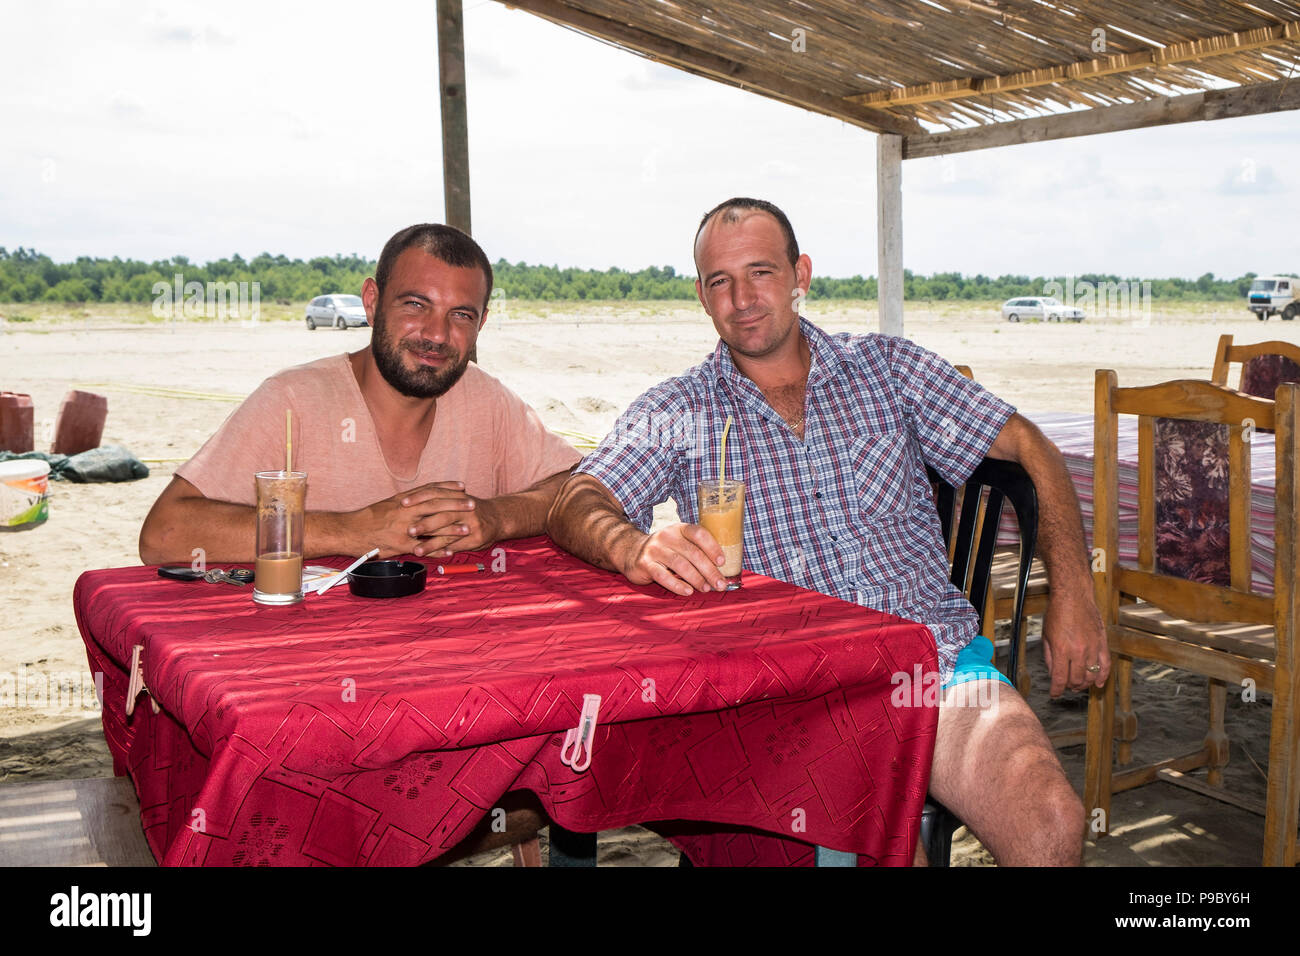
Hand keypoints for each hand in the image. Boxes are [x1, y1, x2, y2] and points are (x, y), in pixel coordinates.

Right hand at [342, 481, 499, 558]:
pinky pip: (423, 547)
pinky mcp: (400, 545)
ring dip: (452, 528)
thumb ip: (405, 503)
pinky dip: (438, 550)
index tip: (462, 486)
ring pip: (432, 526)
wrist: (348, 531)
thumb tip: (420, 499)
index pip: (429, 490)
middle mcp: (405, 511)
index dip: (447, 487)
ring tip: (468, 528)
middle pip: (435, 505)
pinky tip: (450, 551)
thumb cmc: (367, 518)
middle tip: (473, 504)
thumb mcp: (387, 505)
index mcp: (402, 500)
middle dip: (456, 504)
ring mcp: (403, 528)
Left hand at [399, 482, 502, 556]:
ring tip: (417, 551)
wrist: (499, 517)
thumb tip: (411, 500)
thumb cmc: (471, 508)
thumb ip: (439, 498)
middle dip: (425, 524)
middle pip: (442, 515)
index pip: (436, 494)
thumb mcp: (457, 497)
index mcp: (458, 495)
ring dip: (431, 544)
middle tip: (409, 530)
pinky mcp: (476, 539)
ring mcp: (472, 524)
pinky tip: (434, 556)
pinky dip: (445, 551)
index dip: (419, 497)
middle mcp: (465, 509)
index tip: (402, 503)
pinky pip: (457, 546)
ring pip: (449, 535)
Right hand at [619, 522, 728, 595]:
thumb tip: (722, 568)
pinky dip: (677, 585)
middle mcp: (666, 536)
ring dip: (696, 579)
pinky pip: (663, 576)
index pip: (698, 533)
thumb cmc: (664, 550)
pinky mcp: (645, 564)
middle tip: (720, 584)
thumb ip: (695, 548)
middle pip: (692, 553)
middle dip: (709, 570)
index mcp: (679, 528)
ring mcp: (654, 549)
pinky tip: (688, 591)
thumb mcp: (678, 541)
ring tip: (706, 589)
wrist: (631, 551)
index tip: (722, 562)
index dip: (712, 547)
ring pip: (680, 565)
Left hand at [1041, 586, 1109, 695]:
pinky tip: (1099, 684)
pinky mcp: (1102, 643)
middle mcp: (1078, 651)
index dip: (1057, 690)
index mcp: (1062, 649)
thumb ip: (1050, 656)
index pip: (1060, 678)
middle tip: (1066, 686)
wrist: (1073, 596)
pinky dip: (1103, 677)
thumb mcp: (1046, 635)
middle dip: (1069, 686)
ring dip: (1084, 684)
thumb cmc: (1057, 613)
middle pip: (1076, 679)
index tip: (1055, 694)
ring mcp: (1092, 647)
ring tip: (1078, 685)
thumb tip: (1054, 674)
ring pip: (1091, 675)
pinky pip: (1106, 665)